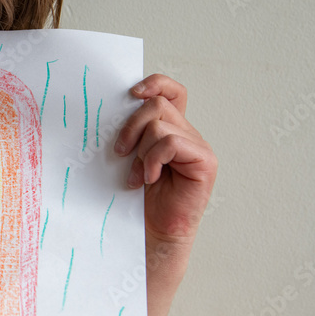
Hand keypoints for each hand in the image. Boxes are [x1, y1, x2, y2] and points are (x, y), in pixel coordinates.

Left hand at [114, 74, 217, 245]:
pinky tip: (149, 178)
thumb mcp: (128, 157)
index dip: (154, 83)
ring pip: (161, 125)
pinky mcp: (205, 162)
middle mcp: (187, 133)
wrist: (151, 232)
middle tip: (120, 152)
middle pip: (158, 105)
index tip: (131, 93)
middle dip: (131, 126)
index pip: (170, 91)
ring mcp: (198, 146)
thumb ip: (129, 132)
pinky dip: (153, 159)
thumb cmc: (138, 198)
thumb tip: (109, 108)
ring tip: (137, 175)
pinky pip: (172, 143)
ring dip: (141, 150)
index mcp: (170, 128)